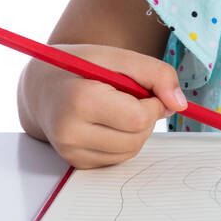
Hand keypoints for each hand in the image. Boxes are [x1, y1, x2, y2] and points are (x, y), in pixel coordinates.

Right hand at [25, 43, 186, 168]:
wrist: (41, 87)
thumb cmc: (79, 67)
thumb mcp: (116, 56)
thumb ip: (154, 73)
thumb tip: (180, 104)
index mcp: (80, 100)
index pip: (138, 117)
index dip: (152, 102)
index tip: (143, 88)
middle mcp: (70, 132)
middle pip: (137, 138)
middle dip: (145, 117)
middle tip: (130, 97)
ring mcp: (71, 152)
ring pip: (130, 151)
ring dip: (136, 130)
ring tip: (118, 107)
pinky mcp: (76, 163)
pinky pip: (118, 159)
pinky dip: (123, 141)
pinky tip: (108, 122)